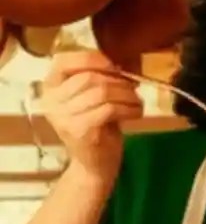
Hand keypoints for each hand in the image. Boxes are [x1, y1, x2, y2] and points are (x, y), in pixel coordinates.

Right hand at [41, 50, 142, 184]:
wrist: (94, 165)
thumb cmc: (97, 127)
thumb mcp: (93, 99)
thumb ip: (98, 79)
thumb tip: (122, 64)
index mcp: (50, 88)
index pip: (64, 61)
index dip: (92, 59)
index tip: (114, 66)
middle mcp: (50, 101)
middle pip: (90, 77)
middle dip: (118, 81)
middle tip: (133, 89)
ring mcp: (63, 117)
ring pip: (102, 91)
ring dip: (128, 95)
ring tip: (136, 102)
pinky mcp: (80, 130)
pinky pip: (110, 108)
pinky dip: (129, 108)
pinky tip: (136, 112)